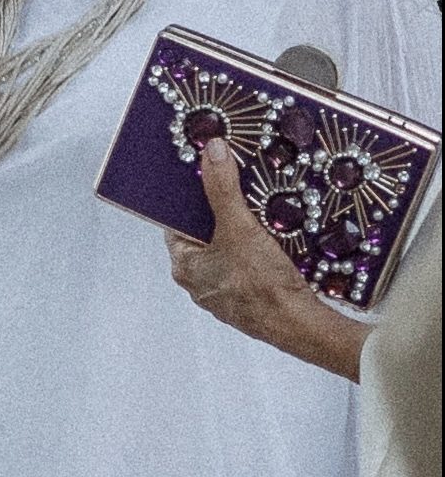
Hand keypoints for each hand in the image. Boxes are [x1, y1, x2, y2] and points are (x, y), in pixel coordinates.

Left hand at [166, 142, 370, 379]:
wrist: (299, 325)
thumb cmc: (261, 282)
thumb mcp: (239, 227)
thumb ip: (223, 189)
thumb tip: (212, 151)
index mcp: (184, 266)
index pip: (177, 224)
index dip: (192, 202)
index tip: (208, 182)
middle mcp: (198, 283)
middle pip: (206, 237)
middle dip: (223, 216)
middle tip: (241, 192)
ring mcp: (225, 295)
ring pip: (231, 253)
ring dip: (245, 235)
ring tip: (263, 213)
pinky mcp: (251, 302)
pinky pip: (251, 269)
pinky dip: (261, 255)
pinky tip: (278, 243)